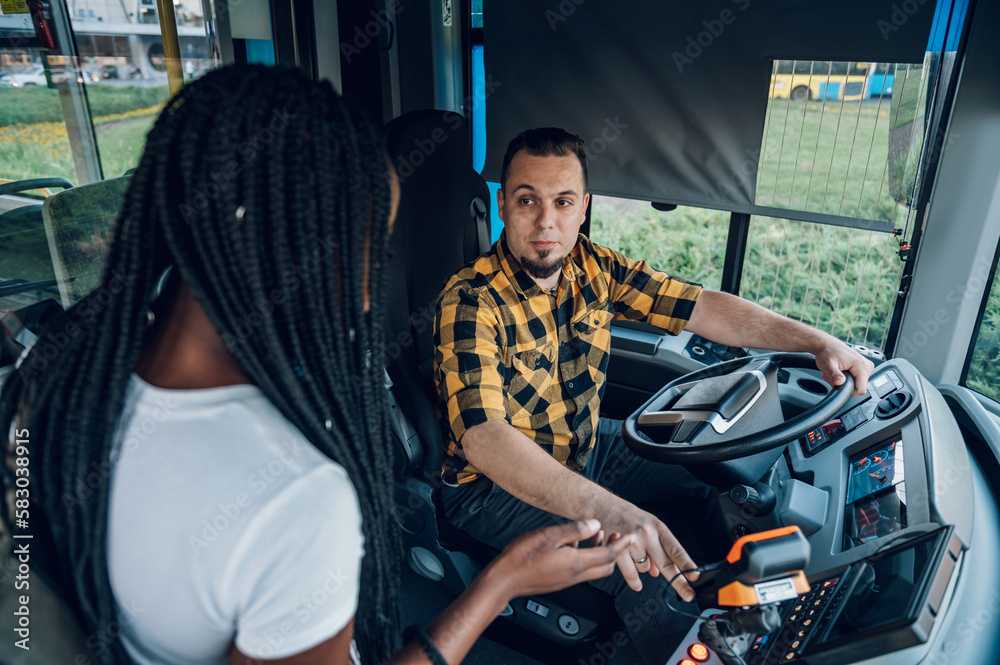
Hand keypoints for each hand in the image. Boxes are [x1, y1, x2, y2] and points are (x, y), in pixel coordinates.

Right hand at [486, 520, 634, 598]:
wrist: (504, 580)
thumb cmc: (521, 558)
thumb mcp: (548, 536)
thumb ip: (574, 530)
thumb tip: (595, 524)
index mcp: (575, 563)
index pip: (608, 555)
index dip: (621, 545)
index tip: (630, 536)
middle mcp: (575, 575)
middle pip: (606, 567)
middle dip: (614, 551)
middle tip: (615, 534)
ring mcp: (566, 580)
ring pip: (593, 569)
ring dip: (599, 554)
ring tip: (596, 534)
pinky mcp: (558, 581)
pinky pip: (580, 571)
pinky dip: (586, 558)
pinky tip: (573, 544)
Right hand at [600, 503, 698, 599]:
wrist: (601, 504)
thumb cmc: (625, 514)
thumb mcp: (647, 525)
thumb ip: (656, 547)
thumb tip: (658, 572)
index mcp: (658, 527)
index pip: (676, 549)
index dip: (688, 565)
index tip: (696, 577)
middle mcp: (647, 533)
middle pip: (666, 563)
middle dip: (678, 582)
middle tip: (688, 593)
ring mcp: (632, 541)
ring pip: (645, 569)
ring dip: (642, 568)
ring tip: (633, 554)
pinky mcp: (617, 548)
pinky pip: (630, 573)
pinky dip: (634, 580)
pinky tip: (636, 583)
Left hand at [814, 342, 874, 395]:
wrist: (827, 345)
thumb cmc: (827, 352)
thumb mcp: (827, 364)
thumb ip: (834, 374)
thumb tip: (840, 382)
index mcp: (861, 365)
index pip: (861, 389)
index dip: (848, 392)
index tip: (837, 386)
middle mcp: (866, 366)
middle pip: (859, 387)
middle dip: (844, 385)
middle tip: (833, 377)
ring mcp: (866, 367)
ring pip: (857, 384)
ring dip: (844, 382)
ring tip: (835, 373)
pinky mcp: (863, 367)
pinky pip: (857, 379)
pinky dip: (847, 378)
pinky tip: (839, 373)